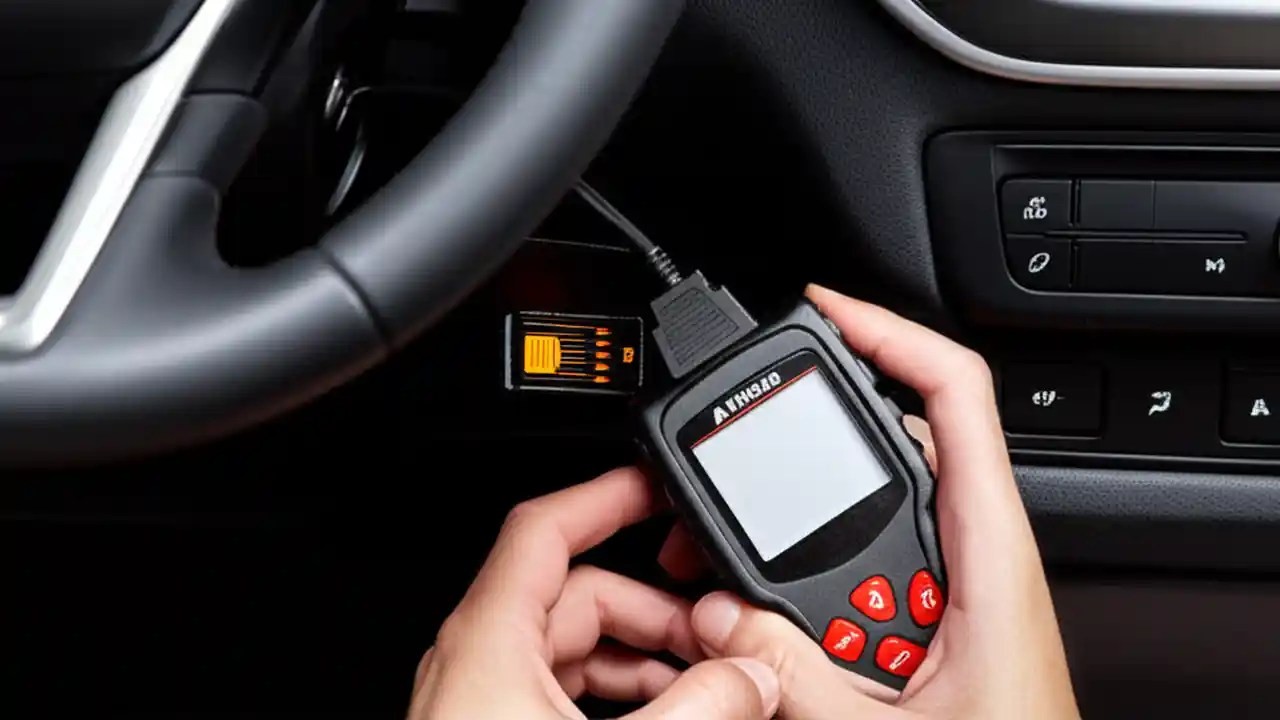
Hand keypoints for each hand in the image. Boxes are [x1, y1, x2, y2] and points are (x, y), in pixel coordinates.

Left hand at [409, 467, 780, 719]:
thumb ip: (697, 709)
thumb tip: (747, 676)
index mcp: (489, 639)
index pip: (546, 528)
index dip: (606, 495)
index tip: (657, 485)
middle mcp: (479, 662)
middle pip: (579, 594)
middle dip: (656, 607)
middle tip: (719, 633)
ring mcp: (485, 704)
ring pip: (576, 648)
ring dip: (644, 659)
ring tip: (707, 687)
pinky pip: (565, 693)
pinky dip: (621, 697)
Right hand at [663, 285, 1079, 718]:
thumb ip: (794, 673)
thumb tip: (719, 618)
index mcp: (990, 554)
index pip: (953, 396)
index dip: (890, 333)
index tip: (824, 309)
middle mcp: (972, 558)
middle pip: (886, 452)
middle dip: (804, 451)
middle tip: (734, 462)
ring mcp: (947, 590)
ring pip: (860, 518)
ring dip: (797, 530)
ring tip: (738, 568)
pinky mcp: (927, 625)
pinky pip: (855, 572)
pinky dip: (807, 577)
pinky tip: (771, 615)